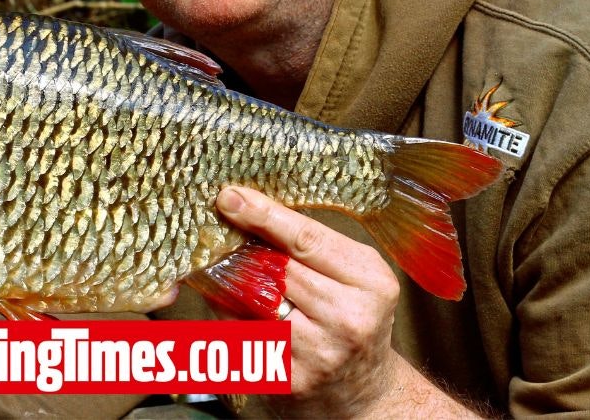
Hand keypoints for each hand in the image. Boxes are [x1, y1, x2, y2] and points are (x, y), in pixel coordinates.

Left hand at [215, 186, 472, 416]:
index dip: (263, 215)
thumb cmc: (352, 318)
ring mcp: (319, 353)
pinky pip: (241, 333)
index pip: (306, 239)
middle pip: (274, 268)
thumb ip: (309, 245)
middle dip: (241, 248)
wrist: (362, 392)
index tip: (229, 197)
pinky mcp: (289, 379)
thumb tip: (245, 208)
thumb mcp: (353, 275)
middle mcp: (348, 318)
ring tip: (225, 270)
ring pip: (252, 300)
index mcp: (370, 282)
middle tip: (219, 230)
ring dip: (230, 282)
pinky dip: (227, 314)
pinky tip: (231, 305)